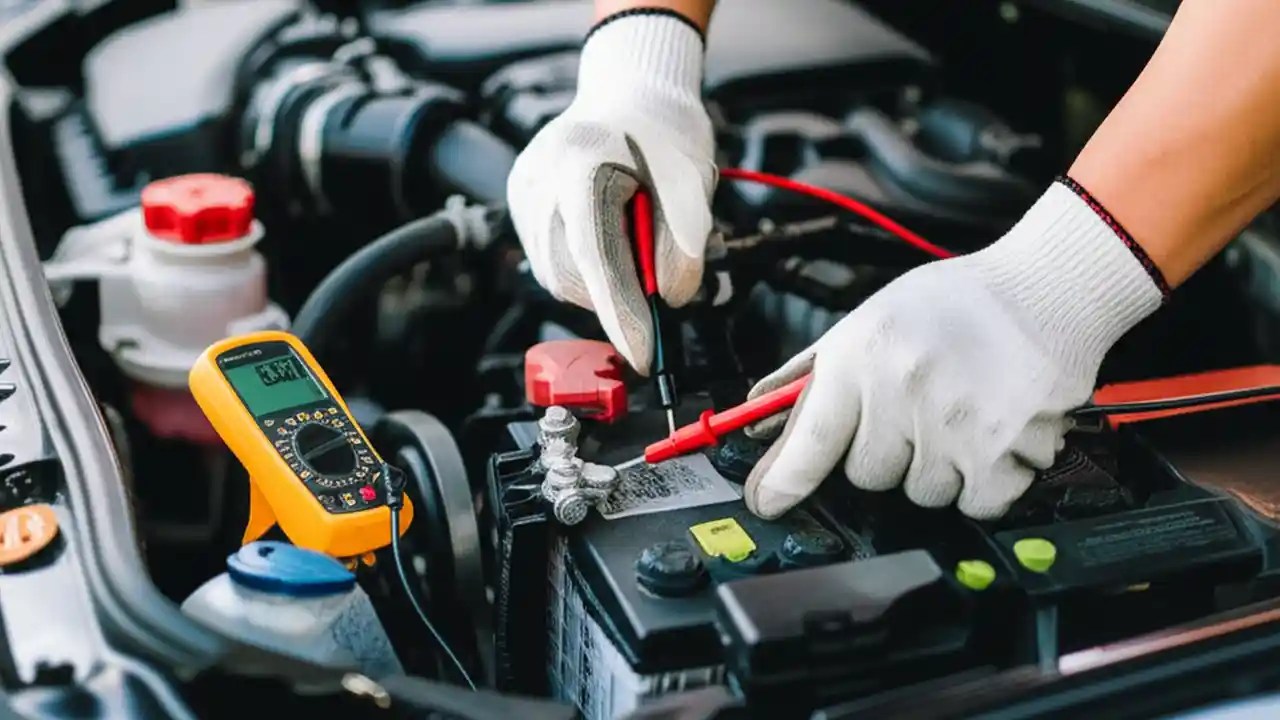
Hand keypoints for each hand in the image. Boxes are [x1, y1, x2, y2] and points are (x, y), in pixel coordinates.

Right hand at [507, 12, 715, 374]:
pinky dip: (587, 267)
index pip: (596, 254)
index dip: (622, 312)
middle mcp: (540, 178)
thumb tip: (668, 299)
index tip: (646, 355)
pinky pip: (553, 262)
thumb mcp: (694, 181)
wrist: (629, 93)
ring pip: (560, 276)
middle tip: (659, 276)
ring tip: (634, 239)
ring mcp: (523, 192)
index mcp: (584, 160)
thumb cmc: (663, 132)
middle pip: (573, 274)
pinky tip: (608, 236)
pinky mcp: (519, 204)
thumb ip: (685, 242)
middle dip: (620, 295)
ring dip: (604, 282)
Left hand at [743, 182, 1163, 519]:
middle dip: (885, 452)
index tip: (767, 502)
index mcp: (861, 358)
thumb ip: (810, 374)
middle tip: (915, 410)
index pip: (809, 440)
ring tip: (959, 413)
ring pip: (921, 492)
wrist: (1048, 289)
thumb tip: (758, 414)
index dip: (783, 479)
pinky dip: (982, 483)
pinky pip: (974, 503)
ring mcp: (955, 428)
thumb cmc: (953, 303)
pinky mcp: (1007, 454)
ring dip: (936, 467)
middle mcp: (903, 394)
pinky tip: (990, 436)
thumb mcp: (866, 321)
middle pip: (866, 475)